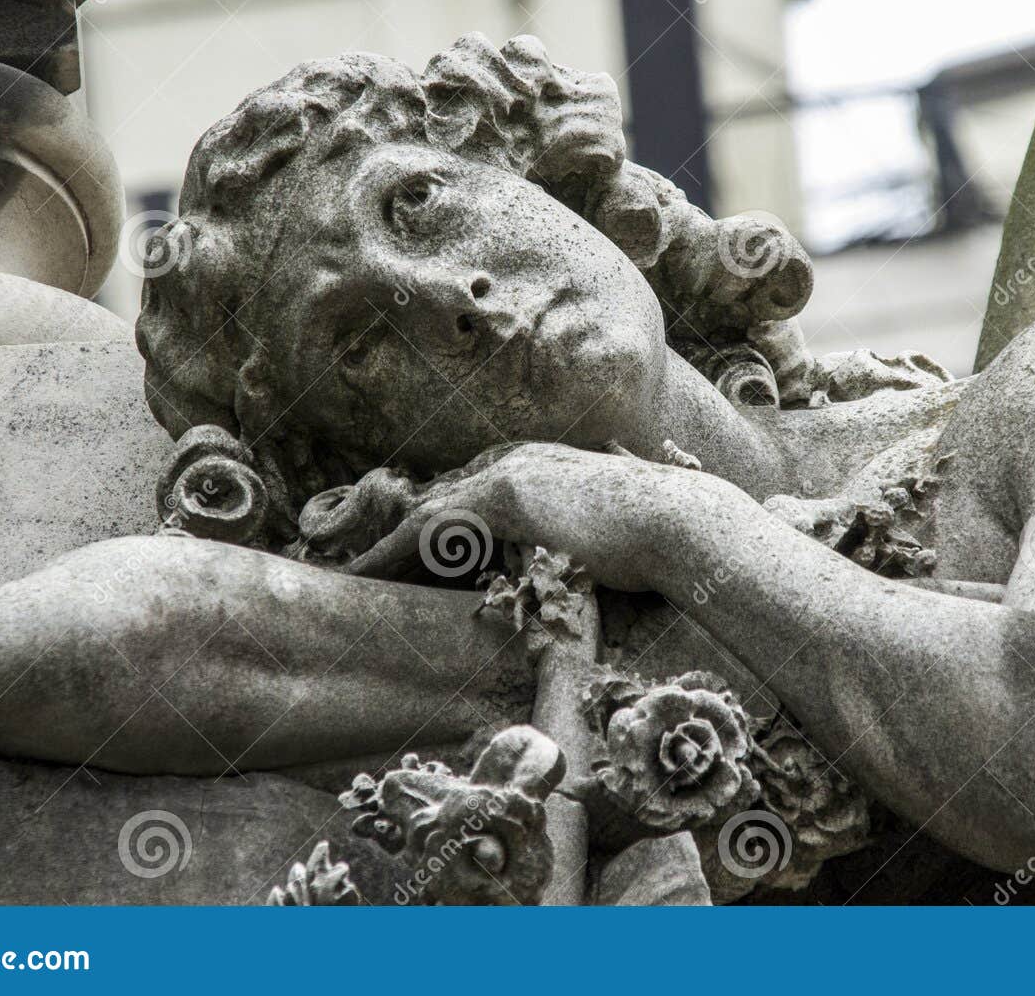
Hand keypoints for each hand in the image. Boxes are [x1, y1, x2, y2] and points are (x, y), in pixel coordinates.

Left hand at [308, 443, 711, 589]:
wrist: (686, 524)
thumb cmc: (668, 538)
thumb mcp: (620, 534)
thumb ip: (598, 534)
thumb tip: (610, 559)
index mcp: (545, 464)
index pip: (475, 491)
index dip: (441, 522)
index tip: (415, 552)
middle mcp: (520, 457)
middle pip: (442, 497)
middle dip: (402, 530)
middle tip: (360, 563)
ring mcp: (509, 472)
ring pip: (427, 512)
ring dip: (386, 545)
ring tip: (348, 574)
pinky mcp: (502, 497)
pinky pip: (427, 529)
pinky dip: (390, 553)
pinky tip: (361, 576)